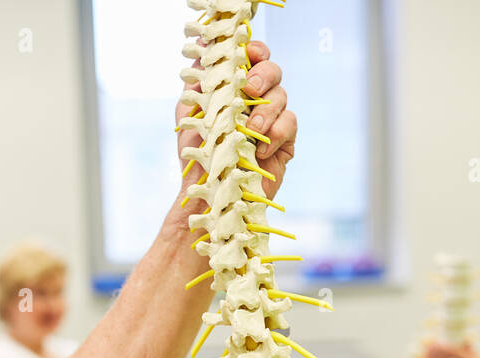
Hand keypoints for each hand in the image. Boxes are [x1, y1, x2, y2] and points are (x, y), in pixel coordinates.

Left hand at [177, 41, 295, 199]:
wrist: (208, 191)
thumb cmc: (199, 151)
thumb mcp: (190, 110)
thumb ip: (199, 78)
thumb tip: (203, 45)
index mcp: (237, 86)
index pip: (254, 57)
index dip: (255, 51)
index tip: (247, 56)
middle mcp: (258, 99)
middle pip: (273, 71)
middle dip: (262, 77)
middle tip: (247, 92)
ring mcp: (273, 119)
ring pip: (282, 97)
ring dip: (265, 111)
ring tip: (249, 130)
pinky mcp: (285, 142)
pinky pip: (289, 124)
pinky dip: (276, 133)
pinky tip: (259, 150)